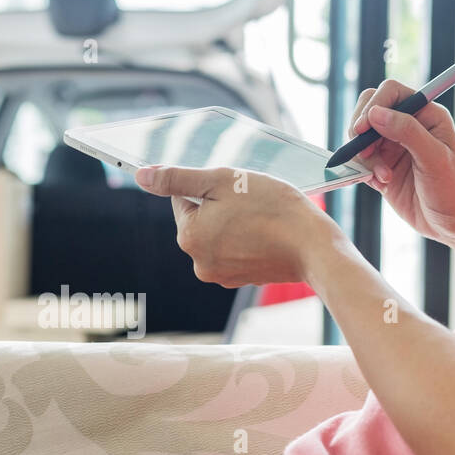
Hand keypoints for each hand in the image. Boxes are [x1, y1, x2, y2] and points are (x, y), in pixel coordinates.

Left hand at [134, 165, 336, 286]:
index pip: (183, 198)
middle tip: (250, 200)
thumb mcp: (221, 180)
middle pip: (201, 218)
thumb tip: (141, 175)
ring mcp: (222, 275)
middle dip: (221, 205)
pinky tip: (267, 232)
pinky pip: (237, 250)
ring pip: (220, 233)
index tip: (233, 187)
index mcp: (188, 237)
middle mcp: (199, 263)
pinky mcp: (243, 279)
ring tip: (261, 217)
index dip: (209, 185)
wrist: (313, 246)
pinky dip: (248, 238)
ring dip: (235, 221)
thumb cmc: (270, 208)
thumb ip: (177, 178)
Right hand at [347, 79, 454, 258]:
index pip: (391, 92)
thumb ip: (407, 131)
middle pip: (369, 109)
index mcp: (425, 115)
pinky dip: (363, 171)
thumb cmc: (451, 189)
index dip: (373, 106)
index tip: (362, 130)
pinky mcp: (380, 166)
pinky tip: (380, 184)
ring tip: (384, 177)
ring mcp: (392, 146)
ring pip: (360, 138)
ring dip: (365, 158)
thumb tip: (375, 114)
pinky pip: (359, 160)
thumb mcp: (434, 158)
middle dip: (361, 130)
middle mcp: (407, 125)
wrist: (448, 223)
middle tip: (364, 152)